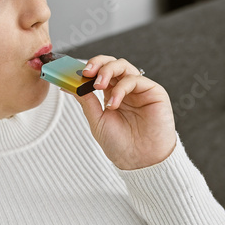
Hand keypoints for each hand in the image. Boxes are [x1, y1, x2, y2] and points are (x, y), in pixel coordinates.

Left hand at [71, 56, 175, 170]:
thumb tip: (70, 84)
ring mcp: (140, 89)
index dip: (88, 69)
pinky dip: (121, 88)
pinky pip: (136, 79)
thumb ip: (87, 101)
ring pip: (123, 66)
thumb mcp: (97, 121)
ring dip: (107, 71)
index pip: (100, 72)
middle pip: (111, 63)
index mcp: (112, 94)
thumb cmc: (121, 144)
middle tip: (86, 73)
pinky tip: (114, 104)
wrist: (139, 161)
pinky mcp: (154, 92)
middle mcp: (126, 89)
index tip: (72, 73)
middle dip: (97, 63)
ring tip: (98, 86)